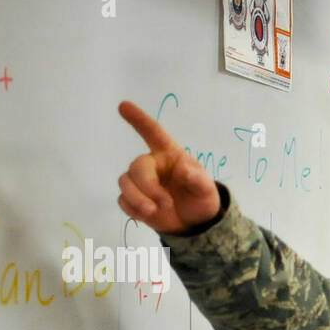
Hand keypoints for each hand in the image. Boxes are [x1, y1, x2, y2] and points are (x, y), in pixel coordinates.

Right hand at [116, 101, 221, 234]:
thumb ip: (198, 180)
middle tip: (166, 204)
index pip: (154, 133)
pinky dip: (133, 209)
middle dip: (147, 187)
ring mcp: (140, 183)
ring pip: (124, 182)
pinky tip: (147, 216)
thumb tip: (184, 170)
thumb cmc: (201, 197)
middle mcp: (152, 165)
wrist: (196, 223)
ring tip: (154, 212)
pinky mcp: (134, 200)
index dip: (139, 120)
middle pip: (136, 167)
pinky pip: (122, 200)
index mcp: (170, 155)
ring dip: (137, 199)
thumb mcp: (207, 190)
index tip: (123, 106)